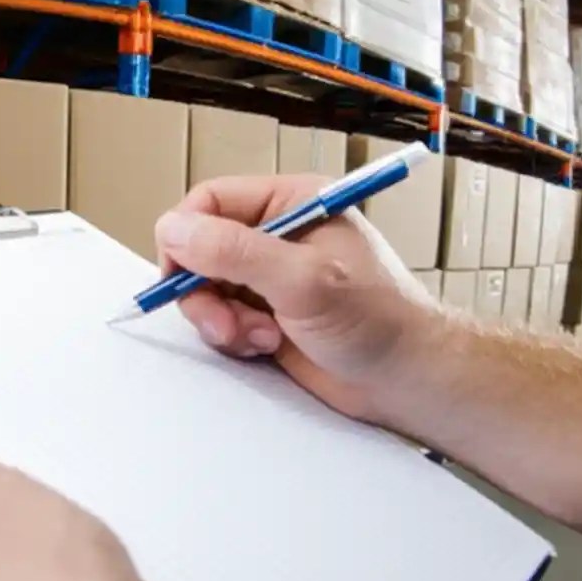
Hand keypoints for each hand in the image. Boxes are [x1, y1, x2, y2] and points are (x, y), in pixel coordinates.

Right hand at [155, 174, 445, 421]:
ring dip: (220, 319)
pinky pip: (221, 319)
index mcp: (291, 203)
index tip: (179, 275)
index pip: (212, 201)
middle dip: (203, 290)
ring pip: (205, 289)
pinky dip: (233, 337)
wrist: (406, 379)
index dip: (186, 235)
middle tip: (226, 322)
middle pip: (200, 248)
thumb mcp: (303, 280)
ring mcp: (269, 277)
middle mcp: (276, 235)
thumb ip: (236, 253)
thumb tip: (175, 231)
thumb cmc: (378, 321)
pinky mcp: (264, 314)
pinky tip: (267, 346)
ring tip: (259, 336)